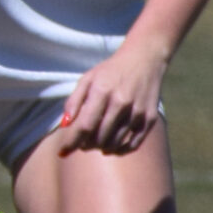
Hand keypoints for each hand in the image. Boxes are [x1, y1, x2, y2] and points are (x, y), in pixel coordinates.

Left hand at [57, 40, 167, 155]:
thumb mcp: (87, 79)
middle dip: (85, 145)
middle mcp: (121, 103)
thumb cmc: (110, 71)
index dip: (72, 142)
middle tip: (81, 143)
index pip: (85, 125)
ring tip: (95, 143)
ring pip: (115, 143)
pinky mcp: (150, 119)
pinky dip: (119, 150)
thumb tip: (65, 125)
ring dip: (101, 148)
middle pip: (99, 137)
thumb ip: (74, 101)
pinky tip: (111, 147)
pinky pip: (133, 144)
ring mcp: (137, 112)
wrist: (144, 60)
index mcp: (102, 91)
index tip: (62, 153)